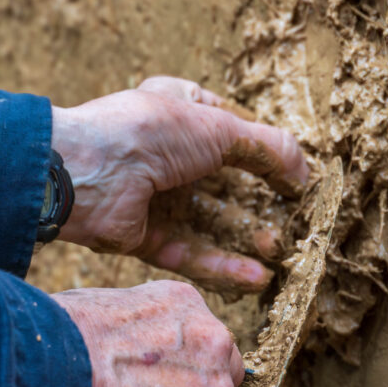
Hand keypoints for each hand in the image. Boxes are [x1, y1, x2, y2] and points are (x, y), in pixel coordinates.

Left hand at [51, 76, 309, 291]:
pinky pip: (187, 252)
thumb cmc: (148, 133)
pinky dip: (221, 265)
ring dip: (245, 236)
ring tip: (280, 251)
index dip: (263, 151)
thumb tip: (304, 172)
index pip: (230, 129)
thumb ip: (266, 148)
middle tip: (294, 220)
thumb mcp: (218, 127)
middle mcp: (164, 152)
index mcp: (177, 111)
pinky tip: (255, 276)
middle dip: (260, 202)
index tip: (296, 174)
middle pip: (224, 181)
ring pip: (209, 221)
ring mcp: (152, 195)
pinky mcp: (142, 235)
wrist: (83, 172)